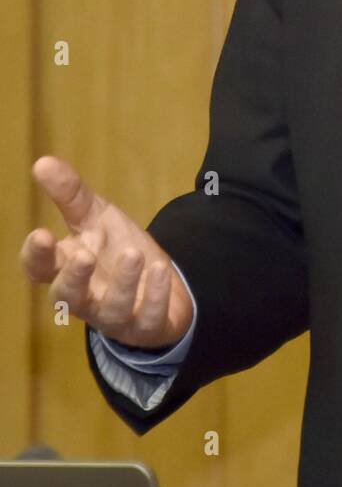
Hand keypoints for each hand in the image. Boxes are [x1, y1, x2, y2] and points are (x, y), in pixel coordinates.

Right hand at [21, 156, 194, 348]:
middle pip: (68, 296)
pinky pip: (149, 317)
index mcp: (65, 269)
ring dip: (124, 283)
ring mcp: (115, 315)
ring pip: (112, 309)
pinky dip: (155, 295)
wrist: (158, 284)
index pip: (40, 269)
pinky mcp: (146, 325)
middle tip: (84, 255)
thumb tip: (42, 162)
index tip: (40, 235)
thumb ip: (70, 195)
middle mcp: (85, 297)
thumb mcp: (96, 219)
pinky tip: (160, 269)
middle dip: (74, 278)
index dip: (36, 257)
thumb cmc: (115, 251)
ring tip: (134, 254)